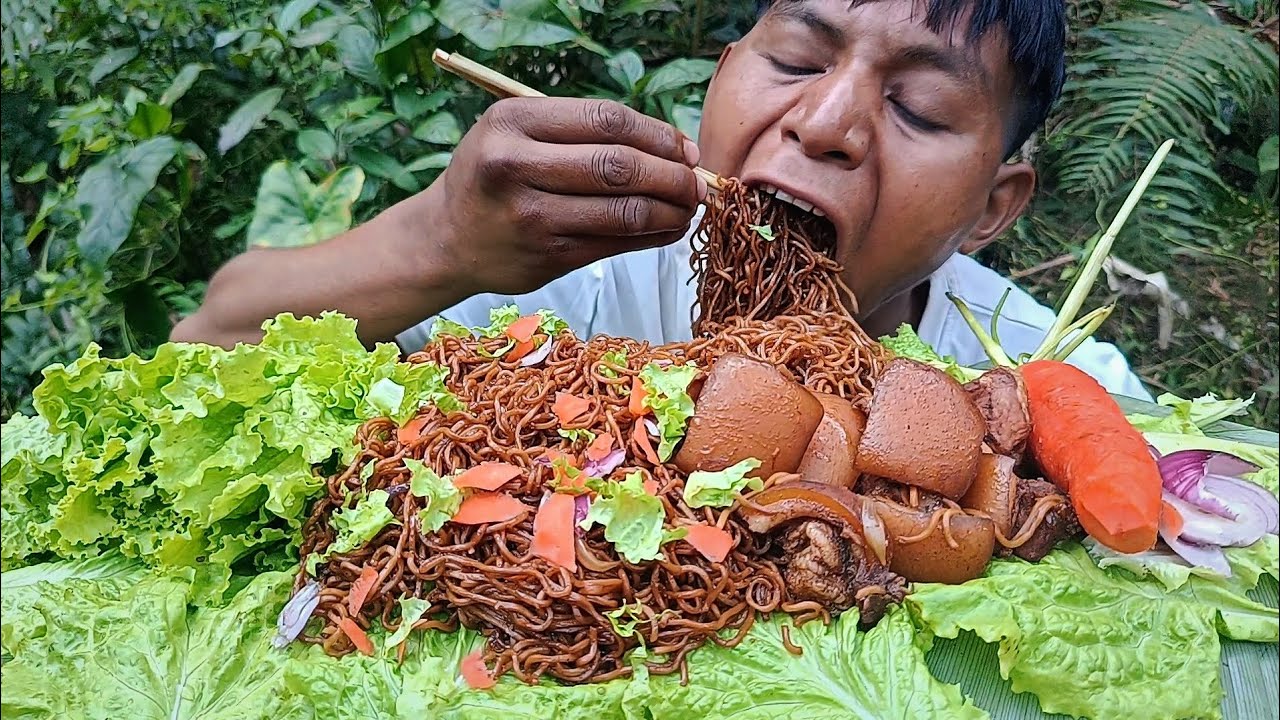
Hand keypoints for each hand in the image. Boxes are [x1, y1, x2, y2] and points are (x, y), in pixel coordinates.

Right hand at [420, 97, 705, 295]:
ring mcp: (531, 216)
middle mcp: (516, 167)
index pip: (607, 121)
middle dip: (673, 175)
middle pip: (620, 166)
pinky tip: (669, 229)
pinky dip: (654, 236)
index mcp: (513, 123)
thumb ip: (582, 131)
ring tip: (690, 207)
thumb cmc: (496, 176)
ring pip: (624, 211)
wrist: (447, 239)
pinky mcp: (547, 257)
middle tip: (696, 182)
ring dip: (671, 210)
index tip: (685, 148)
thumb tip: (675, 148)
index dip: (658, 134)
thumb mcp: (518, 132)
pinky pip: (616, 244)